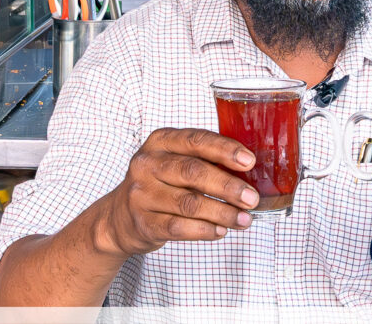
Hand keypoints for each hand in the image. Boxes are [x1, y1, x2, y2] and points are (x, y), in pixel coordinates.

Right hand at [95, 128, 259, 258]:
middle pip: (193, 172)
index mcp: (160, 141)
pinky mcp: (143, 223)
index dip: (225, 150)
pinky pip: (179, 227)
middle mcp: (147, 164)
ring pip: (189, 203)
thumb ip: (205, 159)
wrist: (120, 217)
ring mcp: (142, 194)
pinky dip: (205, 230)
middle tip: (252, 198)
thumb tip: (249, 170)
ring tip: (244, 219)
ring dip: (222, 212)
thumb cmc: (161, 183)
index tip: (249, 161)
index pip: (196, 140)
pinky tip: (221, 230)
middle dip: (227, 186)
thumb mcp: (175, 160)